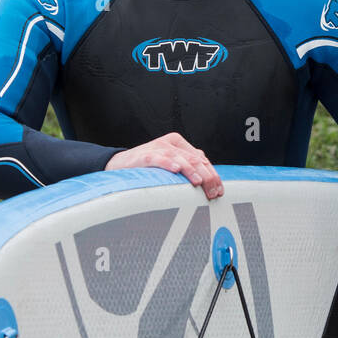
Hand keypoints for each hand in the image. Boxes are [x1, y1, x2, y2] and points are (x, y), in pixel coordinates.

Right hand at [105, 133, 222, 198]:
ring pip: (181, 159)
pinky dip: (168, 164)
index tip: (219, 191)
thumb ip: (187, 167)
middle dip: (207, 177)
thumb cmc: (147, 167)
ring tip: (199, 183)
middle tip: (212, 193)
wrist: (119, 164)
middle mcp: (170, 144)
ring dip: (192, 172)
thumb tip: (208, 179)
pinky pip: (159, 159)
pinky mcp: (145, 155)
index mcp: (179, 144)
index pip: (201, 159)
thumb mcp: (170, 164)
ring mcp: (158, 148)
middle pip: (195, 160)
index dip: (213, 175)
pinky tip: (176, 169)